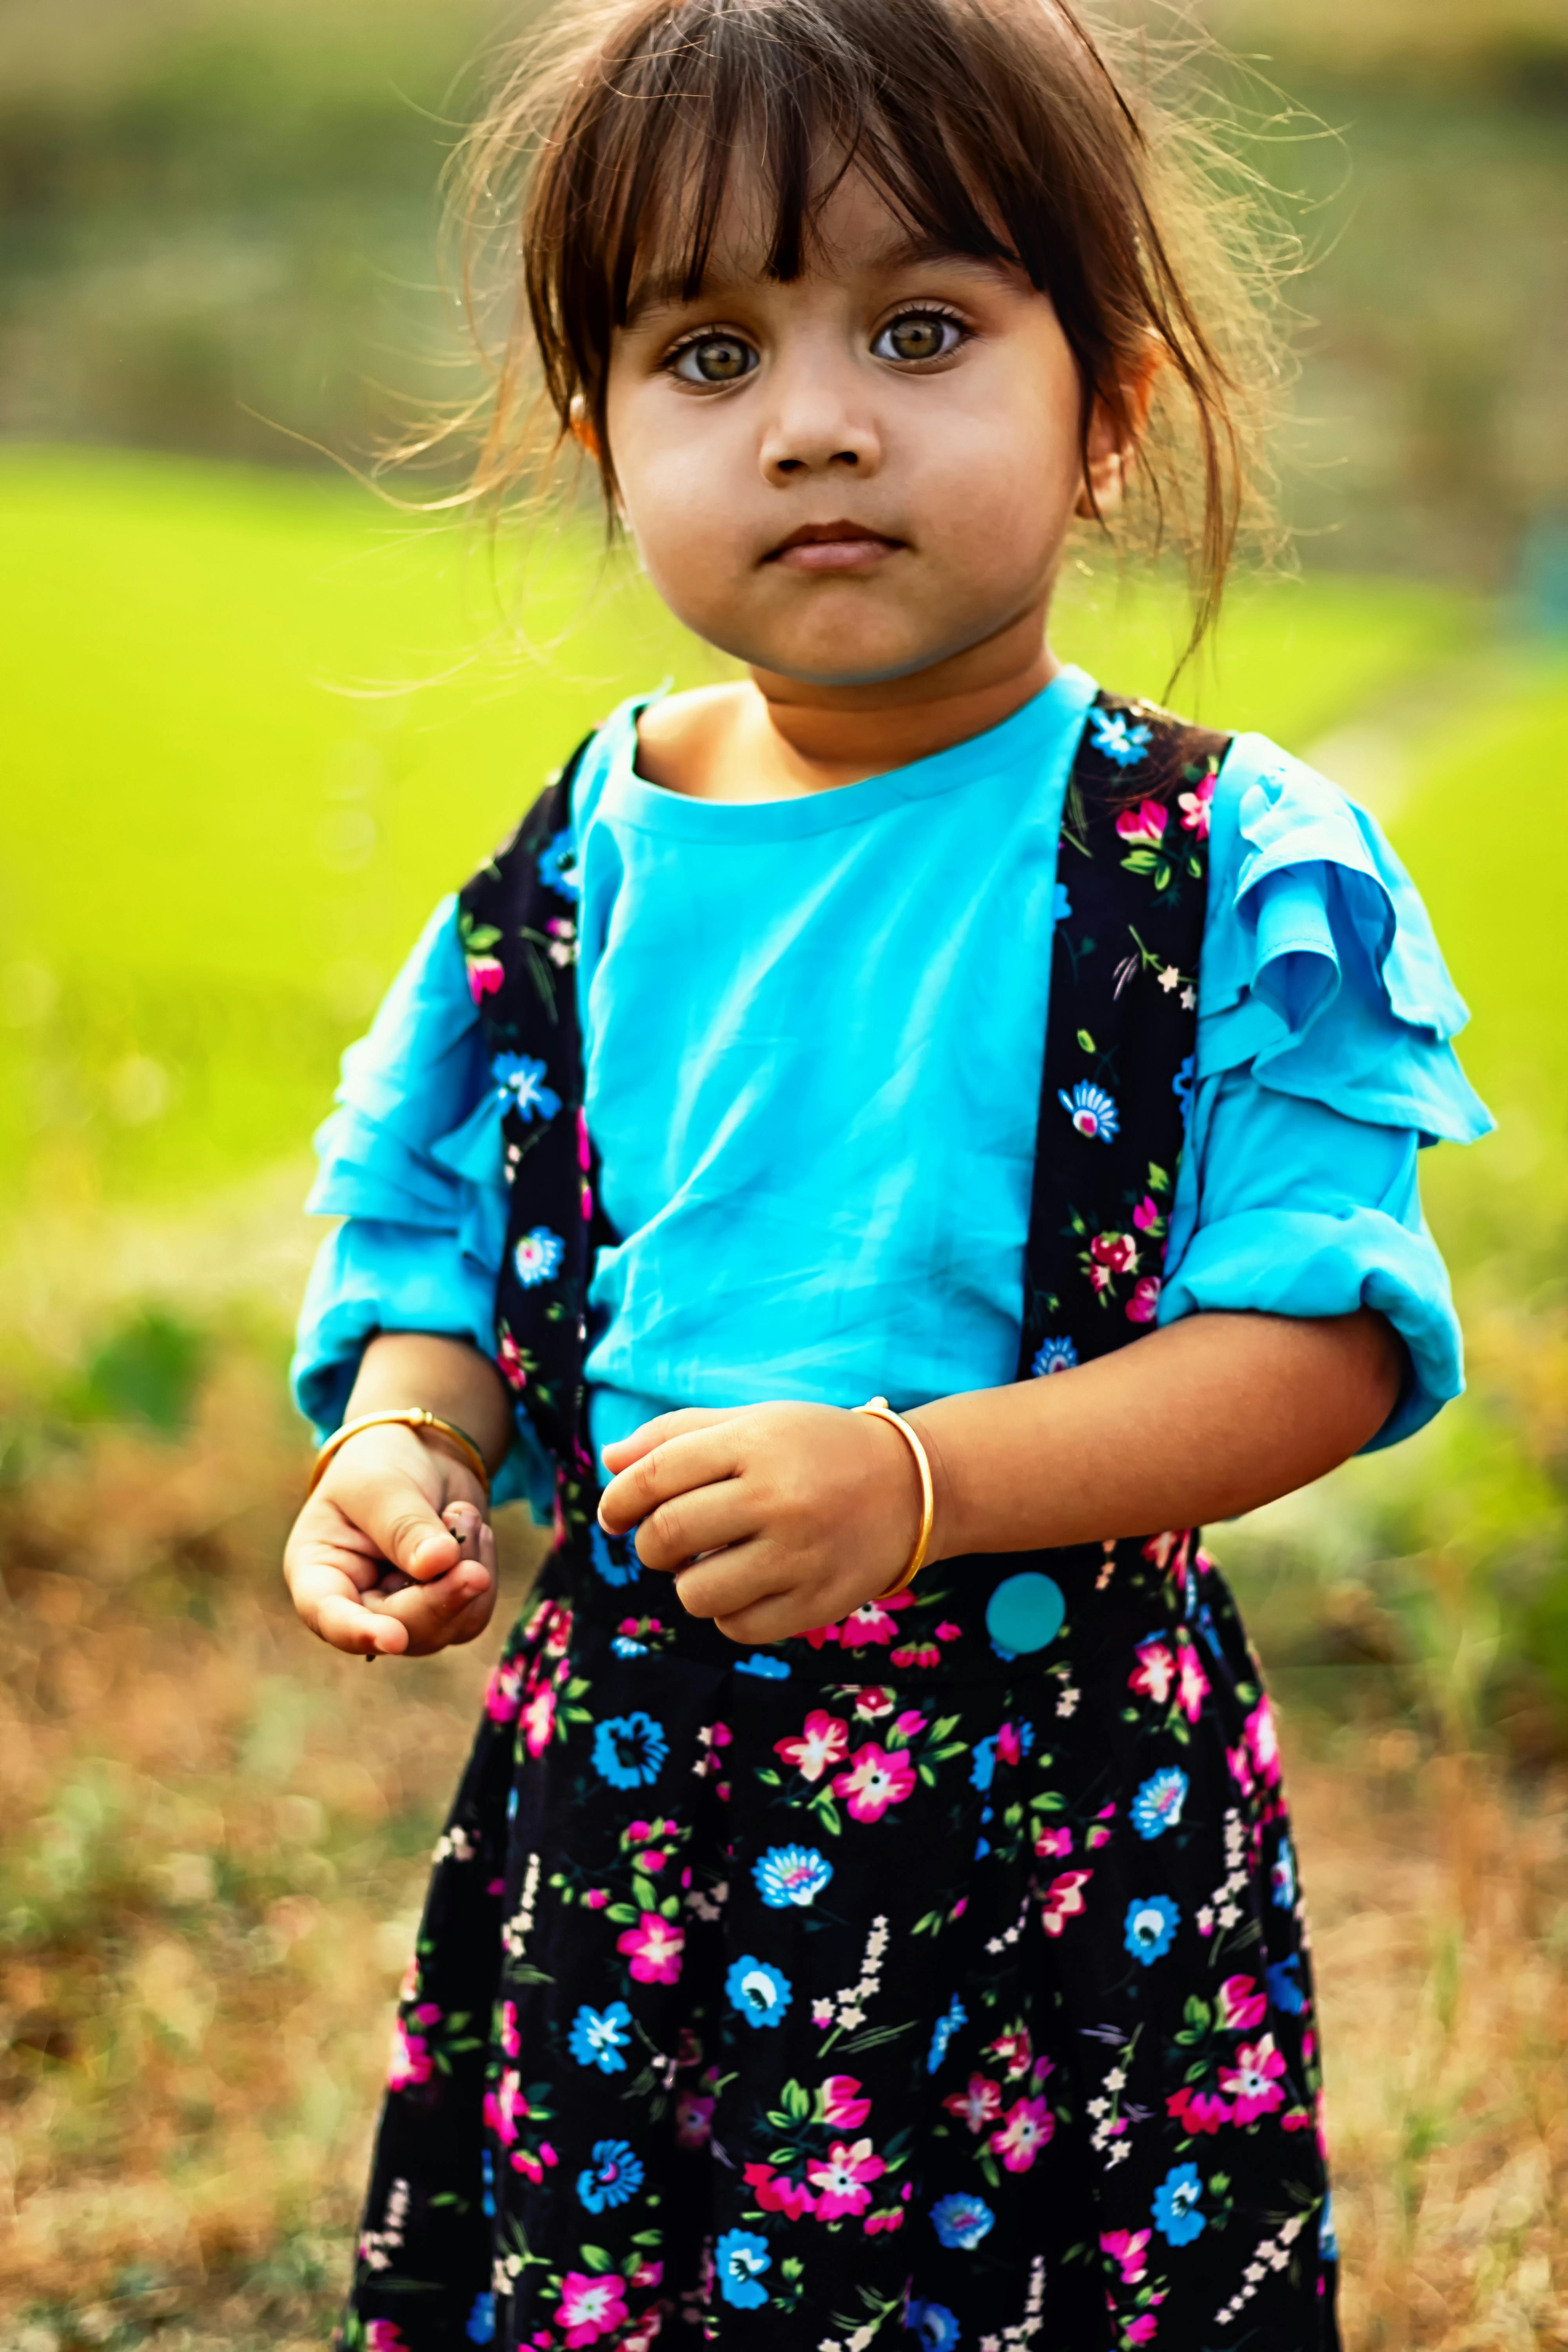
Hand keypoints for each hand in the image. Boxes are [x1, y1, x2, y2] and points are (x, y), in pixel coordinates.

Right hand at [284, 1422, 498, 1658]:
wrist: (422, 1456)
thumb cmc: (381, 1466)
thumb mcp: (381, 1484)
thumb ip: (403, 1526)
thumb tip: (438, 1564)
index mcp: (318, 1572)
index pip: (327, 1615)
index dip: (357, 1632)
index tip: (394, 1639)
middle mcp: (356, 1604)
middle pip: (397, 1629)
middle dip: (439, 1599)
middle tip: (474, 1570)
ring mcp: (401, 1613)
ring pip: (442, 1629)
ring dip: (467, 1572)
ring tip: (463, 1513)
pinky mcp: (442, 1610)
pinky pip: (472, 1614)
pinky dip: (484, 1569)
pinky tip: (475, 1532)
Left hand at [597, 1401, 926, 1644]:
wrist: (911, 1487)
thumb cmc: (814, 1450)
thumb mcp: (753, 1422)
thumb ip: (677, 1436)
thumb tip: (610, 1462)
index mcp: (755, 1442)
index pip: (654, 1475)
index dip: (618, 1499)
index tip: (614, 1513)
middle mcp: (777, 1497)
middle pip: (667, 1534)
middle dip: (648, 1544)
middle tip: (663, 1541)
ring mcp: (800, 1554)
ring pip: (696, 1592)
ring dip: (687, 1582)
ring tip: (710, 1562)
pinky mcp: (818, 1602)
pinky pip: (737, 1627)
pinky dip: (726, 1612)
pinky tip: (746, 1585)